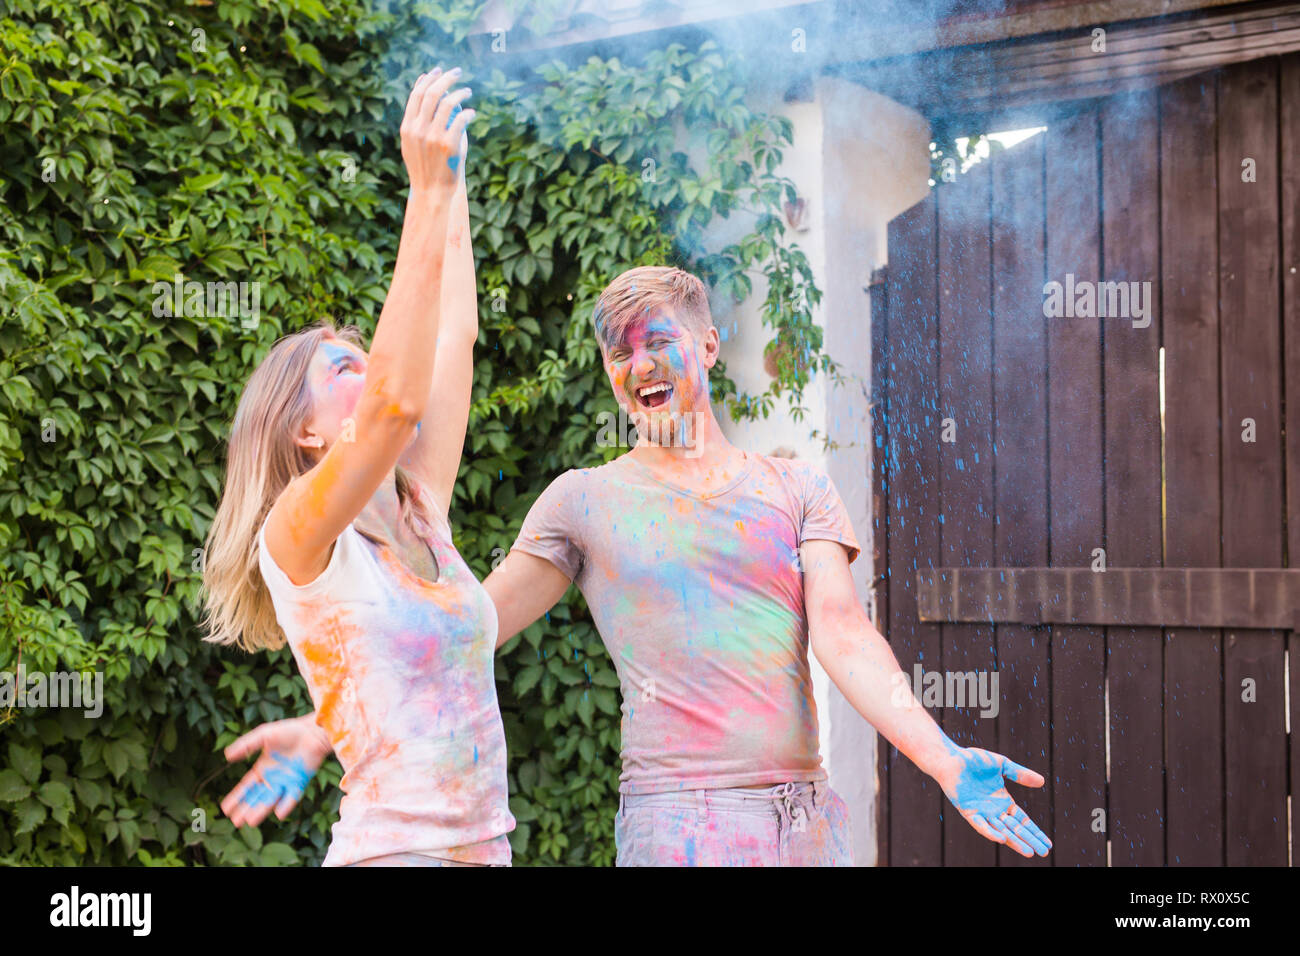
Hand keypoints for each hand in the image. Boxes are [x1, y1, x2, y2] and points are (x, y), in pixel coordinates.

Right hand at [220, 715, 330, 827]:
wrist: (312, 731)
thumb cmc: (288, 731)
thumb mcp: (263, 735)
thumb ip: (246, 745)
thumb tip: (227, 756)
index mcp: (263, 769)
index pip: (246, 787)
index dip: (236, 798)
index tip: (225, 809)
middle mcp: (273, 778)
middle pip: (256, 797)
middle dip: (246, 809)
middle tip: (235, 822)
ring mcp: (286, 782)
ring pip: (271, 800)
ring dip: (261, 810)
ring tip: (250, 822)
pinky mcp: (300, 782)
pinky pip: (292, 797)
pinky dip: (286, 805)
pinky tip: (278, 814)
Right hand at [399, 67, 475, 197]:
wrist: (432, 192)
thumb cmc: (427, 167)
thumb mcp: (416, 144)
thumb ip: (423, 122)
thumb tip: (438, 95)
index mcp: (407, 127)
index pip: (417, 95)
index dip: (428, 79)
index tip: (438, 71)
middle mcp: (418, 129)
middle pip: (432, 93)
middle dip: (445, 78)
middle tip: (457, 72)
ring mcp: (433, 137)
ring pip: (447, 103)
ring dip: (459, 93)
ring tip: (467, 90)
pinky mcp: (449, 145)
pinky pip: (461, 119)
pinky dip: (468, 112)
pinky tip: (472, 112)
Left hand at [933, 743, 1052, 856]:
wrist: (951, 758)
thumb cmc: (974, 760)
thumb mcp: (1002, 765)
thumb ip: (1019, 774)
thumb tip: (1042, 781)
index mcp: (1003, 801)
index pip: (1023, 820)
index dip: (1035, 831)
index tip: (1048, 843)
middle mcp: (994, 810)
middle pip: (1015, 829)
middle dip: (1029, 840)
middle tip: (1044, 852)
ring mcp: (981, 812)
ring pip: (1001, 831)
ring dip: (1014, 842)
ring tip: (1029, 852)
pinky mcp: (968, 811)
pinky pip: (980, 825)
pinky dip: (990, 832)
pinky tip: (1002, 839)